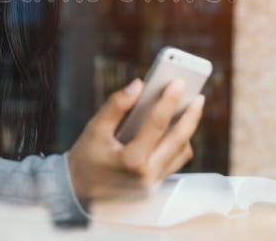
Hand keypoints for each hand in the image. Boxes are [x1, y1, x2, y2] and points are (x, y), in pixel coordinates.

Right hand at [66, 78, 204, 204]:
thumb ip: (116, 105)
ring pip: (181, 153)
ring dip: (187, 131)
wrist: (77, 193)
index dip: (168, 101)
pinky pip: (175, 162)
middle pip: (179, 141)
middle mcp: (147, 176)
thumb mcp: (94, 129)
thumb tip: (138, 85)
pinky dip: (178, 144)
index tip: (178, 82)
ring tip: (189, 110)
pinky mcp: (155, 187)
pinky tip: (175, 128)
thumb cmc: (85, 159)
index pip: (156, 125)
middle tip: (198, 97)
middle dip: (191, 116)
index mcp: (131, 161)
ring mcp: (153, 184)